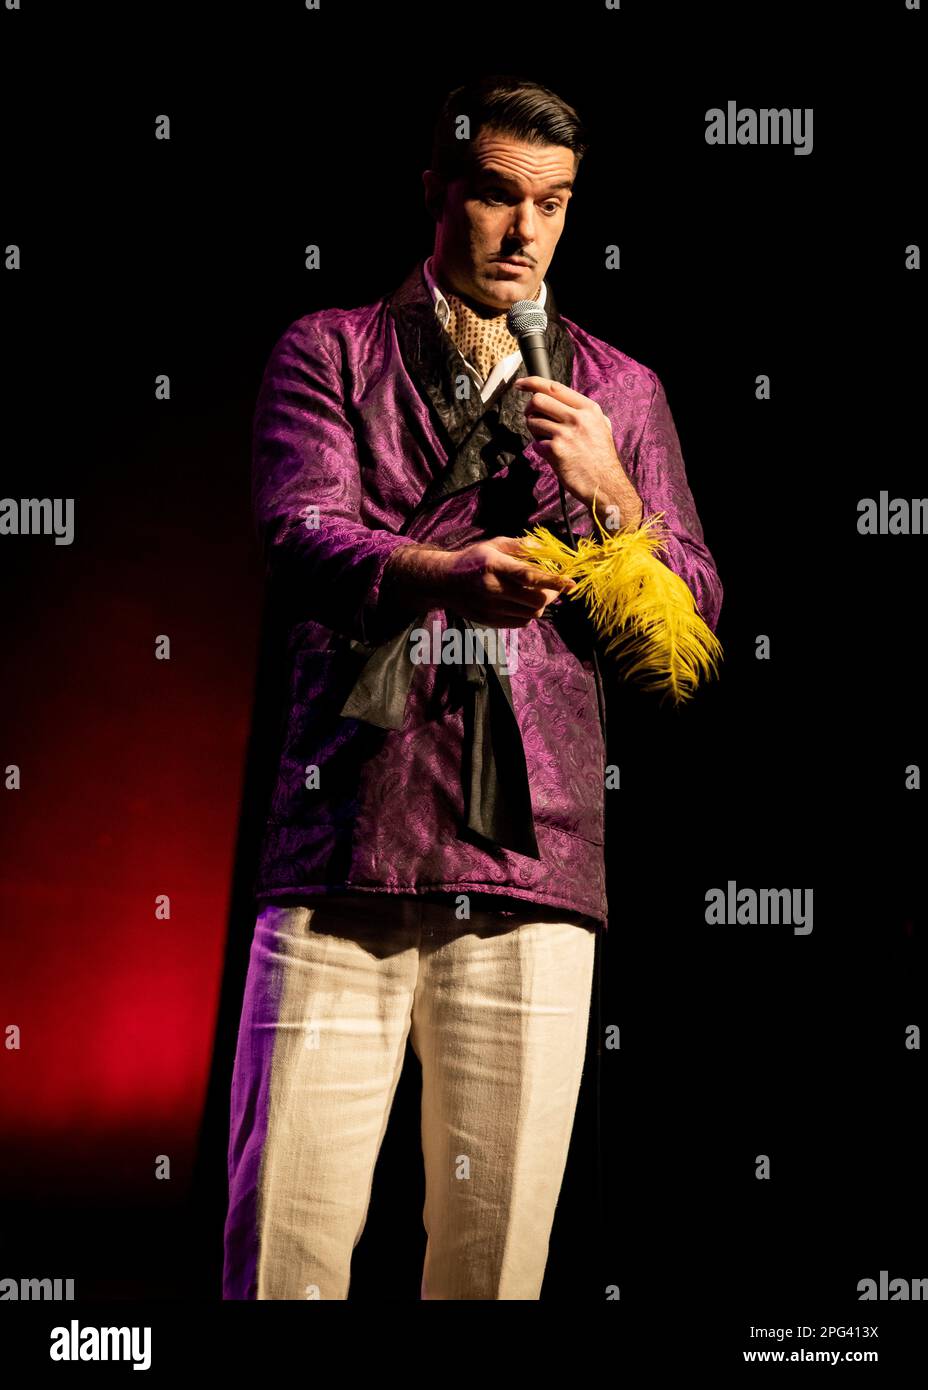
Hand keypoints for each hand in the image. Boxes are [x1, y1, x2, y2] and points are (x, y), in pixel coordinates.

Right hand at [433, 535, 576, 627]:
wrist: (444, 582)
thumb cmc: (474, 559)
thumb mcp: (494, 544)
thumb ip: (520, 546)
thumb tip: (543, 549)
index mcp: (495, 566)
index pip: (529, 576)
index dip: (553, 580)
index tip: (570, 582)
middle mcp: (493, 589)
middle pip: (536, 601)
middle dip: (551, 595)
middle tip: (554, 588)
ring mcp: (491, 608)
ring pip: (531, 614)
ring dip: (541, 604)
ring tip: (536, 593)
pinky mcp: (490, 621)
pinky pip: (521, 622)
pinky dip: (529, 614)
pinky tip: (523, 603)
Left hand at [514, 376, 641, 526]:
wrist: (605, 484)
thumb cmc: (601, 458)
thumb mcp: (601, 426)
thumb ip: (583, 412)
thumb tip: (559, 402)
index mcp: (588, 408)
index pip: (554, 387)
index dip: (532, 382)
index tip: (520, 384)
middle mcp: (577, 417)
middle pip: (538, 400)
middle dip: (529, 410)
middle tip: (532, 418)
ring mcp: (565, 433)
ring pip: (533, 422)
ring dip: (534, 431)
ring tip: (548, 440)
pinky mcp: (555, 450)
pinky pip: (536, 443)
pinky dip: (540, 449)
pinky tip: (553, 455)